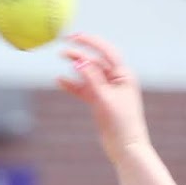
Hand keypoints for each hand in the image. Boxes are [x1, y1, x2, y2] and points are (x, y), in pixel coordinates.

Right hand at [57, 32, 151, 161]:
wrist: (126, 148)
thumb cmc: (121, 124)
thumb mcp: (104, 98)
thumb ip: (91, 79)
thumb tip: (78, 62)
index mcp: (124, 76)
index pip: (107, 52)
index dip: (91, 42)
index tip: (75, 36)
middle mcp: (117, 80)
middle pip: (96, 61)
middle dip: (80, 54)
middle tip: (63, 48)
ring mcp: (108, 91)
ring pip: (88, 74)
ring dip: (75, 67)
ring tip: (61, 59)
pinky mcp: (100, 102)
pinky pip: (84, 89)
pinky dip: (73, 85)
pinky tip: (60, 81)